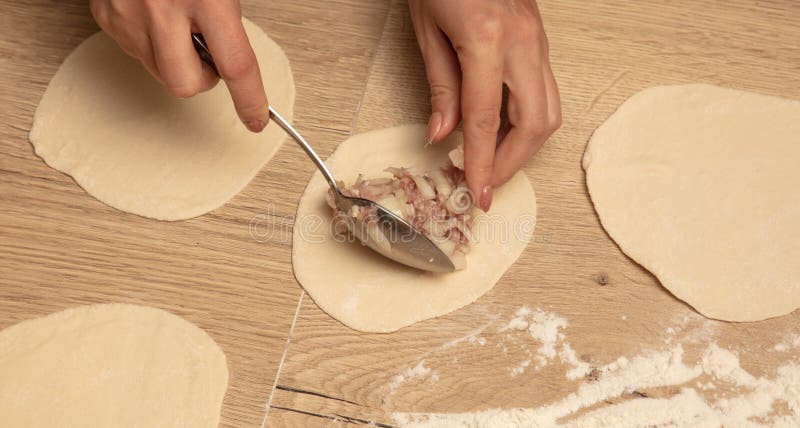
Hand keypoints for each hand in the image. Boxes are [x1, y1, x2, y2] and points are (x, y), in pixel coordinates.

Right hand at [90, 0, 268, 131]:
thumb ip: (228, 15)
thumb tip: (235, 56)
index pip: (236, 66)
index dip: (250, 100)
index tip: (256, 119)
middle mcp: (164, 11)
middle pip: (186, 85)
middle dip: (202, 79)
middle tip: (209, 55)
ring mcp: (130, 16)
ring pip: (158, 71)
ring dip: (175, 59)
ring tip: (178, 23)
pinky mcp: (106, 17)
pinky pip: (134, 51)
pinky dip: (150, 42)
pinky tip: (154, 16)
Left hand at [409, 0, 560, 210]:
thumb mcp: (426, 29)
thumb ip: (440, 87)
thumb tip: (444, 134)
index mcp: (487, 39)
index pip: (485, 120)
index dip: (481, 163)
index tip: (477, 194)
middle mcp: (523, 41)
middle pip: (535, 123)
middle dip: (512, 162)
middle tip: (486, 184)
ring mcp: (538, 39)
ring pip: (549, 109)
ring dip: (523, 144)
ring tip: (493, 161)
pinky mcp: (540, 38)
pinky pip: (544, 90)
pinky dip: (527, 119)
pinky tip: (503, 129)